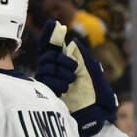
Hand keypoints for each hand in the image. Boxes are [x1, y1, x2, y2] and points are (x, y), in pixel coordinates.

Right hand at [36, 20, 115, 136]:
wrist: (91, 113)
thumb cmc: (91, 92)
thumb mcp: (88, 70)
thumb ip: (78, 56)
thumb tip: (70, 42)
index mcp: (61, 64)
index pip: (51, 47)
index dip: (51, 36)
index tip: (54, 24)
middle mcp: (51, 71)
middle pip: (49, 57)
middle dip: (62, 60)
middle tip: (74, 68)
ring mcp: (47, 81)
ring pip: (47, 67)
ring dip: (62, 73)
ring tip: (71, 82)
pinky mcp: (44, 92)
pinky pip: (47, 80)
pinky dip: (58, 82)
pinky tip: (66, 88)